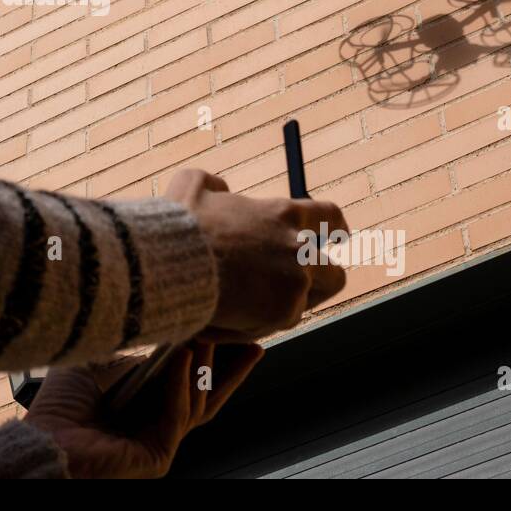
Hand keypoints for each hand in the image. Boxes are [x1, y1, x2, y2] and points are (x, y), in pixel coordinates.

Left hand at [24, 340, 263, 478]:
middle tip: (255, 342)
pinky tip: (182, 354)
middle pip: (208, 398)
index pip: (187, 382)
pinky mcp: (158, 455)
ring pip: (198, 404)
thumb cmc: (60, 406)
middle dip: (233, 372)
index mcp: (144, 406)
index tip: (226, 328)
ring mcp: (160, 442)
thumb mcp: (99, 364)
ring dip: (202, 366)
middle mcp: (156, 426)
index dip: (208, 358)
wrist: (42, 440)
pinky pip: (177, 413)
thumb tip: (157, 321)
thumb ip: (129, 348)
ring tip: (204, 332)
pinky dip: (181, 382)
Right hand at [166, 168, 347, 341]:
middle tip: (295, 291)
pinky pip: (275, 326)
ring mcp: (295, 283)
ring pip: (304, 305)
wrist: (172, 263)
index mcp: (284, 214)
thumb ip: (215, 185)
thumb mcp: (193, 184)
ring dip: (282, 308)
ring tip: (248, 310)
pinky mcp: (283, 313)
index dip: (335, 229)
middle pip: (336, 274)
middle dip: (320, 284)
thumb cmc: (179, 224)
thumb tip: (222, 190)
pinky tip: (223, 321)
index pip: (331, 217)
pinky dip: (252, 326)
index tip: (338, 237)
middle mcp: (299, 248)